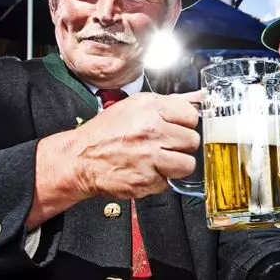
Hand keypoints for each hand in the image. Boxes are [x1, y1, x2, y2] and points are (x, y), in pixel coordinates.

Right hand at [68, 91, 201, 199]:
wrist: (80, 159)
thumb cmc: (106, 132)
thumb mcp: (136, 106)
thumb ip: (171, 103)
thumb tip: (199, 97)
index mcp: (150, 108)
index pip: (191, 116)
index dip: (184, 124)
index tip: (175, 127)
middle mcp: (152, 131)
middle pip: (192, 141)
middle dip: (181, 145)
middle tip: (165, 144)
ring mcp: (150, 157)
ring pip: (188, 164)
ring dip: (176, 164)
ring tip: (161, 159)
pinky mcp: (147, 180)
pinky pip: (169, 182)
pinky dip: (160, 179)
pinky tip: (147, 170)